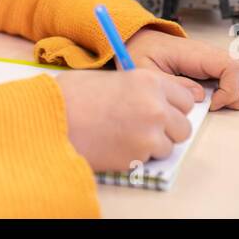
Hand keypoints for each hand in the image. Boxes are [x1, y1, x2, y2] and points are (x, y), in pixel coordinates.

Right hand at [55, 67, 195, 171]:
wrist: (53, 117)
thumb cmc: (75, 95)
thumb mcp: (114, 78)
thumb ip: (141, 88)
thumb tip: (159, 101)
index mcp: (150, 81)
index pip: (185, 99)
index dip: (172, 106)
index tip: (161, 110)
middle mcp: (156, 107)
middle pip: (183, 126)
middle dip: (168, 129)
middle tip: (145, 127)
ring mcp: (149, 134)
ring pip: (169, 146)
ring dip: (154, 144)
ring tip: (127, 135)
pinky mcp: (137, 157)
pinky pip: (149, 159)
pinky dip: (138, 156)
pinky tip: (117, 144)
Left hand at [125, 27, 238, 110]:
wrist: (139, 41)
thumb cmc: (141, 52)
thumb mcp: (144, 69)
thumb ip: (170, 83)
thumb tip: (199, 95)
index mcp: (195, 53)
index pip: (233, 66)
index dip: (231, 90)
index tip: (212, 104)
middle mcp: (211, 54)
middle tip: (215, 105)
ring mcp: (216, 60)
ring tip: (215, 101)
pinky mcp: (215, 66)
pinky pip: (238, 77)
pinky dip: (234, 90)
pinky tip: (213, 97)